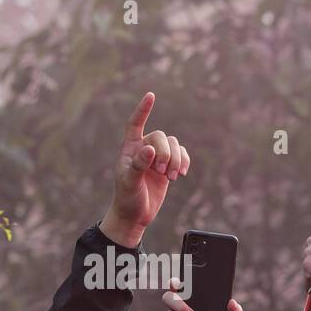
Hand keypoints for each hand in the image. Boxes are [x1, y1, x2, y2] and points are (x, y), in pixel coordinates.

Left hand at [100, 93, 189, 247]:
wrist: (135, 215)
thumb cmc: (127, 198)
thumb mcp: (129, 182)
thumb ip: (139, 165)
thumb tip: (150, 149)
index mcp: (129, 148)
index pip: (135, 124)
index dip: (143, 110)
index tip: (151, 95)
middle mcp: (143, 149)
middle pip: (161, 137)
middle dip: (166, 154)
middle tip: (162, 173)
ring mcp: (156, 158)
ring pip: (173, 145)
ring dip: (176, 160)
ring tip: (172, 177)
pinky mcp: (167, 168)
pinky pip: (181, 155)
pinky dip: (184, 162)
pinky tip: (181, 174)